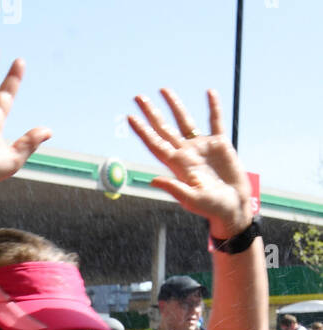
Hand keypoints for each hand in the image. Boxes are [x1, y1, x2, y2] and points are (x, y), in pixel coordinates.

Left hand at [128, 89, 252, 238]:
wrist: (232, 206)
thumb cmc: (211, 207)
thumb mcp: (191, 199)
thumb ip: (174, 188)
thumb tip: (153, 180)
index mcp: (176, 165)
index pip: (155, 143)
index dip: (142, 131)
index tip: (130, 117)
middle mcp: (185, 153)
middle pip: (164, 128)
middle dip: (151, 112)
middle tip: (138, 97)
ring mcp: (201, 147)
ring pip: (185, 121)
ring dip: (174, 105)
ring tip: (164, 90)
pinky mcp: (220, 144)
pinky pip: (216, 121)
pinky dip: (214, 107)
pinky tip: (209, 93)